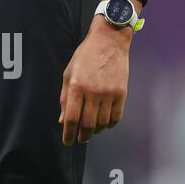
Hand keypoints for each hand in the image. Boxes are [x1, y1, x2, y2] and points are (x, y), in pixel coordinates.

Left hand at [59, 24, 131, 145]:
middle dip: (82, 136)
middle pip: (87, 125)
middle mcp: (93, 92)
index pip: (72, 119)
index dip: (68, 134)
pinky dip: (109, 124)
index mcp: (76, 86)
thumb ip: (65, 98)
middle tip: (80, 139)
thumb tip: (63, 120)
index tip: (68, 141)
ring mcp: (109, 93)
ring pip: (102, 123)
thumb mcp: (68, 74)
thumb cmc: (86, 56)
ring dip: (96, 131)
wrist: (109, 41)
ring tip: (92, 130)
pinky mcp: (121, 93)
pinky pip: (116, 117)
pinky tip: (104, 122)